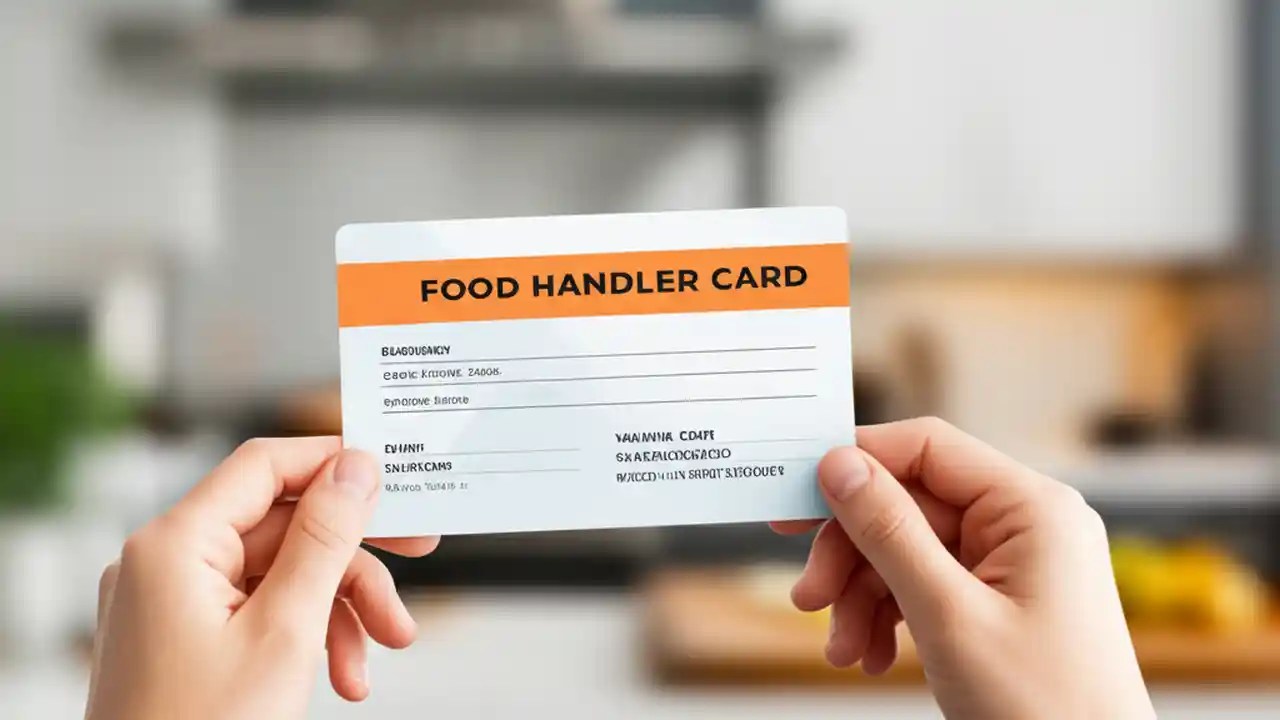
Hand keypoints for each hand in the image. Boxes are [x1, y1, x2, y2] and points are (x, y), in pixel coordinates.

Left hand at [86, 437, 437, 719]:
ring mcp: (172, 603)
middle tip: (422, 552)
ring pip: (281, 574)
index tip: (396, 477)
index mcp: (173, 545)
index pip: (265, 465)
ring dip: (341, 609)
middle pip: (283, 525)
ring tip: (383, 651)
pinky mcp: (185, 639)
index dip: (334, 462)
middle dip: (354, 555)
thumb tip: (354, 470)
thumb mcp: (284, 633)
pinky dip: (309, 636)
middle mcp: (165, 563)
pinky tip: (343, 677)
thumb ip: (323, 540)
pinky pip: (260, 612)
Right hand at [772, 418, 1153, 718]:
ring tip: (842, 647)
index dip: (855, 464)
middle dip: (852, 554)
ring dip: (863, 595)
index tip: (796, 496)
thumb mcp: (949, 615)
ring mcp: (1016, 563)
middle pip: (907, 505)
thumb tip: (839, 465)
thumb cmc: (1047, 709)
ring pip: (908, 550)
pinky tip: (869, 653)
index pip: (925, 448)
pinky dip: (888, 615)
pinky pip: (927, 584)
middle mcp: (1027, 524)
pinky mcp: (1002, 599)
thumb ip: (889, 531)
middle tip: (809, 596)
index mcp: (1032, 507)